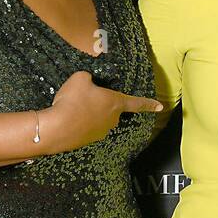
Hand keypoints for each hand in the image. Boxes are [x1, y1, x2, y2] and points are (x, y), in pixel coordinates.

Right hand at [45, 70, 162, 153]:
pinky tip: (67, 117)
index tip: (160, 106)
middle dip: (101, 103)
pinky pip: (86, 127)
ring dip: (88, 113)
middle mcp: (112, 120)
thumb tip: (88, 81)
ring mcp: (100, 132)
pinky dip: (78, 121)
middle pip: (112, 109)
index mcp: (116, 103)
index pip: (136, 102)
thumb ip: (88, 77)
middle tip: (84, 97)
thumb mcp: (80, 78)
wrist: (56, 128)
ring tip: (72, 107)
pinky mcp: (87, 140)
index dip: (149, 103)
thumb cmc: (73, 100)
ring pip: (97, 118)